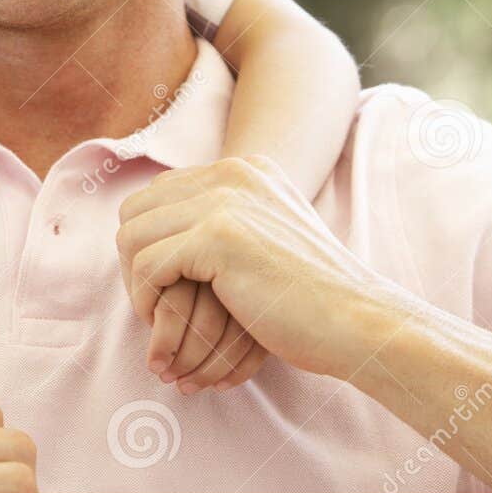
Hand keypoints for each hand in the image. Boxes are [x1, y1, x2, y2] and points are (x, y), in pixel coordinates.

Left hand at [117, 155, 406, 379]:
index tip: (163, 284)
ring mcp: (225, 201)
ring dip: (136, 282)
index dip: (150, 241)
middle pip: (137, 208)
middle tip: (153, 303)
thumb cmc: (312, 297)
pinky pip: (146, 265)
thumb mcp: (267, 238)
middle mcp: (232, 173)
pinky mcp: (218, 237)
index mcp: (245, 168)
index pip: (160, 193)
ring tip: (157, 317)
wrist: (359, 323)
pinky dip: (146, 299)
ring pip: (132, 234)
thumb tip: (158, 231)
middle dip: (134, 259)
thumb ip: (224, 221)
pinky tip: (164, 324)